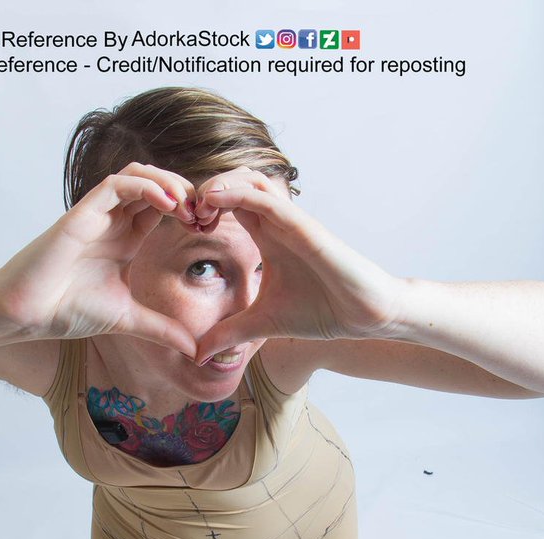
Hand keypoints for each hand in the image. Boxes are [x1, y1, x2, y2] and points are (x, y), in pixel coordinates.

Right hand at [0, 164, 200, 356]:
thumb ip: (162, 331)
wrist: (28, 313)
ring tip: (188, 205)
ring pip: (138, 175)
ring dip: (168, 182)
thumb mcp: (129, 321)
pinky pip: (117, 184)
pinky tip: (167, 203)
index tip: (207, 228)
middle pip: (156, 185)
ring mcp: (97, 214)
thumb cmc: (67, 311)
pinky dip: (145, 186)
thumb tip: (196, 352)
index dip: (189, 210)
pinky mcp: (82, 212)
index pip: (163, 207)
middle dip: (185, 192)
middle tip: (204, 213)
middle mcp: (113, 221)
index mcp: (125, 240)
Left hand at [188, 168, 408, 361]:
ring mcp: (290, 220)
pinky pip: (266, 197)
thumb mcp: (261, 324)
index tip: (182, 227)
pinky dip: (236, 192)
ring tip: (196, 207)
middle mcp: (276, 222)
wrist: (362, 316)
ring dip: (217, 185)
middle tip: (183, 214)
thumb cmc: (321, 312)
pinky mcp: (303, 226)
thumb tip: (197, 355)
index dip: (200, 207)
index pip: (227, 203)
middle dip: (203, 190)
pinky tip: (212, 201)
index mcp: (266, 236)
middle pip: (234, 181)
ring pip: (248, 178)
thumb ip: (229, 333)